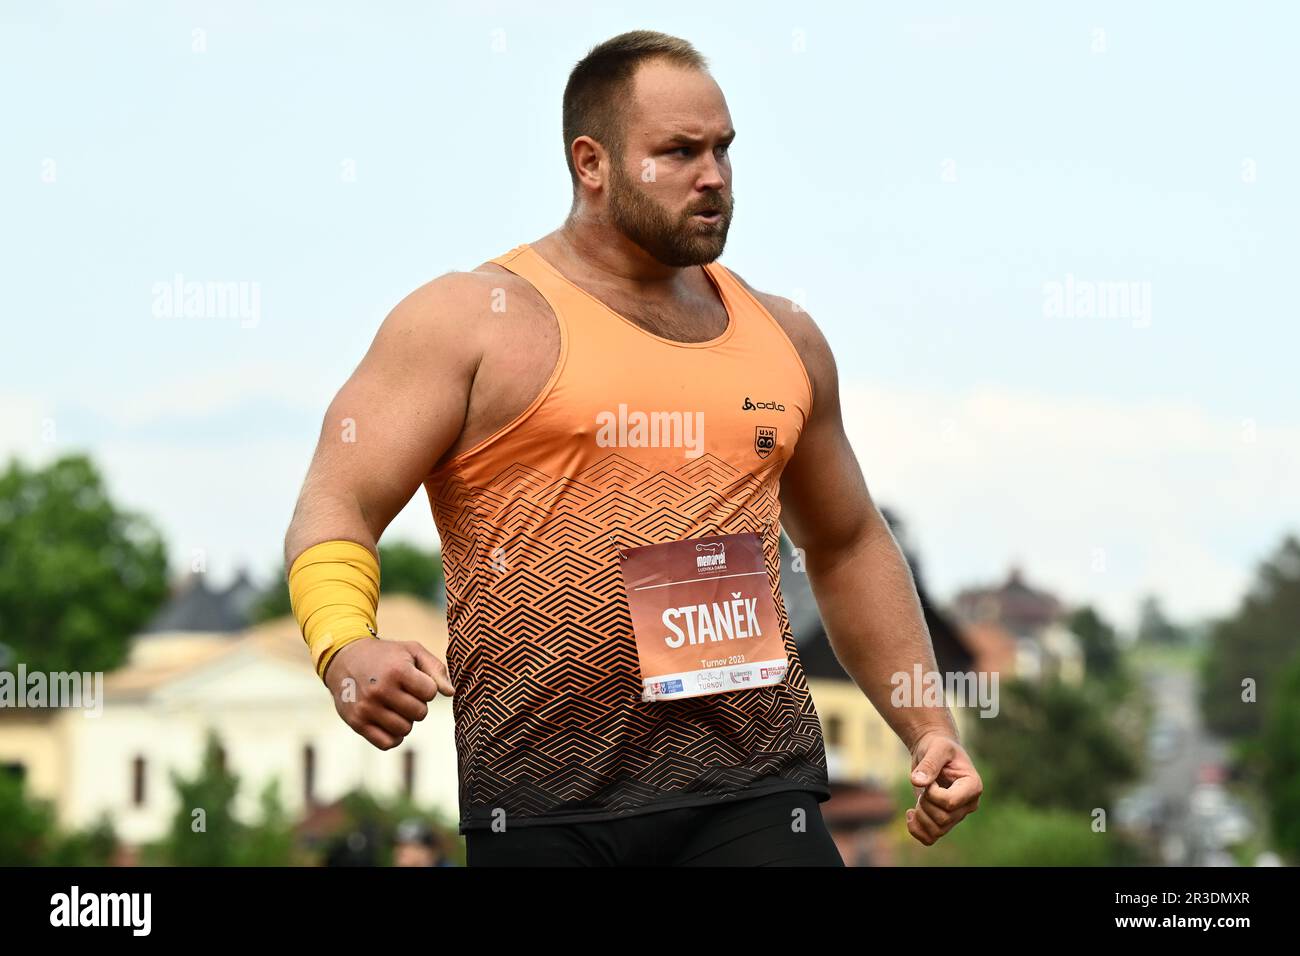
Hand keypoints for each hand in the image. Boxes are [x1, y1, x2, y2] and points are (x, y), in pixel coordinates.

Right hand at [323, 638, 454, 749]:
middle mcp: (380, 690)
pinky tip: (389, 721)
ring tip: (395, 705)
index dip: (427, 688)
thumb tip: (450, 693)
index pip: (431, 693)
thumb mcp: (412, 651)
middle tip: (404, 693)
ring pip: (405, 730)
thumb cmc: (386, 655)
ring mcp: (367, 708)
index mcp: (397, 671)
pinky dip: (393, 737)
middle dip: (417, 704)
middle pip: (420, 713)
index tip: (415, 680)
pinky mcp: (356, 723)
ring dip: (405, 720)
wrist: (344, 658)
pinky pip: (387, 743)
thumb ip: (435, 669)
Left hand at [905, 730, 982, 844]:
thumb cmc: (938, 746)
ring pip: (937, 830)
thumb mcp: (936, 748)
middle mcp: (968, 804)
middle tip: (923, 786)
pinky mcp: (943, 820)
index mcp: (973, 786)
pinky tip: (910, 813)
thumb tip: (917, 782)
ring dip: (920, 816)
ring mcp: (957, 814)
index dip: (933, 794)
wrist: (933, 752)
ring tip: (919, 798)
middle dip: (925, 803)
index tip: (929, 780)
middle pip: (943, 819)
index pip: (951, 803)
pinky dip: (916, 830)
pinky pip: (930, 838)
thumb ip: (929, 763)